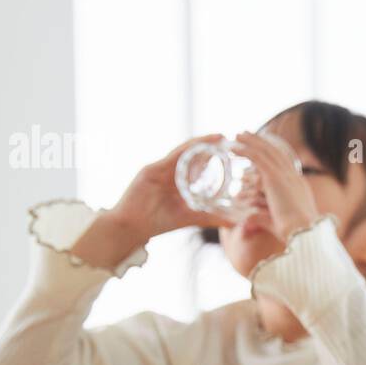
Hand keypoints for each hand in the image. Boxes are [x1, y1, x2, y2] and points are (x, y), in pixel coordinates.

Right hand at [108, 134, 233, 241]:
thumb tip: (234, 224)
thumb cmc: (156, 223)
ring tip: (218, 137)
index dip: (212, 155)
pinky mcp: (151, 170)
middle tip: (227, 138)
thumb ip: (210, 218)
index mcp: (177, 181)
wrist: (131, 227)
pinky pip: (171, 157)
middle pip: (191, 153)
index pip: (197, 164)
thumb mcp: (189, 218)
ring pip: (182, 151)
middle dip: (208, 145)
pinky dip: (186, 151)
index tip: (231, 150)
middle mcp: (168, 171)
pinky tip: (200, 145)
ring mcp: (159, 169)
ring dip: (200, 143)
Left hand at [232, 130, 320, 242]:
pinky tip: (234, 145)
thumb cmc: (293, 234)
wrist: (304, 233)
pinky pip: (258, 158)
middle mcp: (293, 176)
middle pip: (276, 152)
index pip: (284, 163)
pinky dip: (245, 150)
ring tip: (238, 134)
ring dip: (252, 141)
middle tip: (248, 134)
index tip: (262, 148)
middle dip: (262, 142)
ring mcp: (285, 175)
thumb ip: (262, 217)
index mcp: (298, 186)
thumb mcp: (277, 222)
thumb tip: (248, 218)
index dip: (272, 154)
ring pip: (266, 151)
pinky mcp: (274, 177)